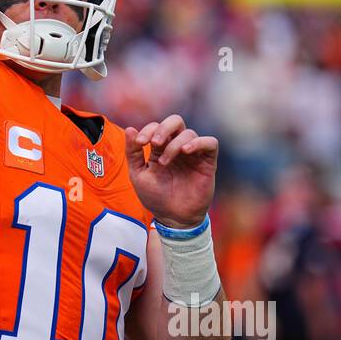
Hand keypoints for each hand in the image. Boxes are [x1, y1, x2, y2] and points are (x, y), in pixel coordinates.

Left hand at [124, 114, 217, 228]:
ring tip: (165, 162)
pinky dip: (199, 142)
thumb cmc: (155, 197)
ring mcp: (193, 154)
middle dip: (164, 128)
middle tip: (154, 143)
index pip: (156, 127)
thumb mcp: (138, 174)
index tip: (140, 143)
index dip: (148, 130)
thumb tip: (130, 129)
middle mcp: (177, 147)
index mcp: (161, 148)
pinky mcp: (207, 162)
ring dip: (174, 144)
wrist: (172, 218)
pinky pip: (210, 143)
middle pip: (176, 121)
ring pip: (189, 133)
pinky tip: (186, 151)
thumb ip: (133, 153)